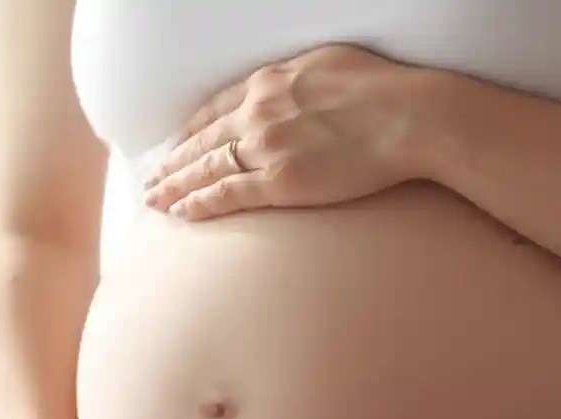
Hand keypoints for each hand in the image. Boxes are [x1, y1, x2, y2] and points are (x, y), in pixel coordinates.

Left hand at [142, 43, 428, 220]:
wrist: (408, 117)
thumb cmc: (383, 88)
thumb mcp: (330, 62)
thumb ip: (300, 77)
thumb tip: (296, 85)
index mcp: (269, 82)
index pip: (216, 108)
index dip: (193, 129)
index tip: (180, 143)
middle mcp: (258, 112)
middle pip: (203, 141)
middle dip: (174, 162)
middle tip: (152, 179)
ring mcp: (266, 148)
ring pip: (206, 169)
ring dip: (176, 186)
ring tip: (155, 199)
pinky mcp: (281, 182)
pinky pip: (228, 195)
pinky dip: (200, 204)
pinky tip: (181, 213)